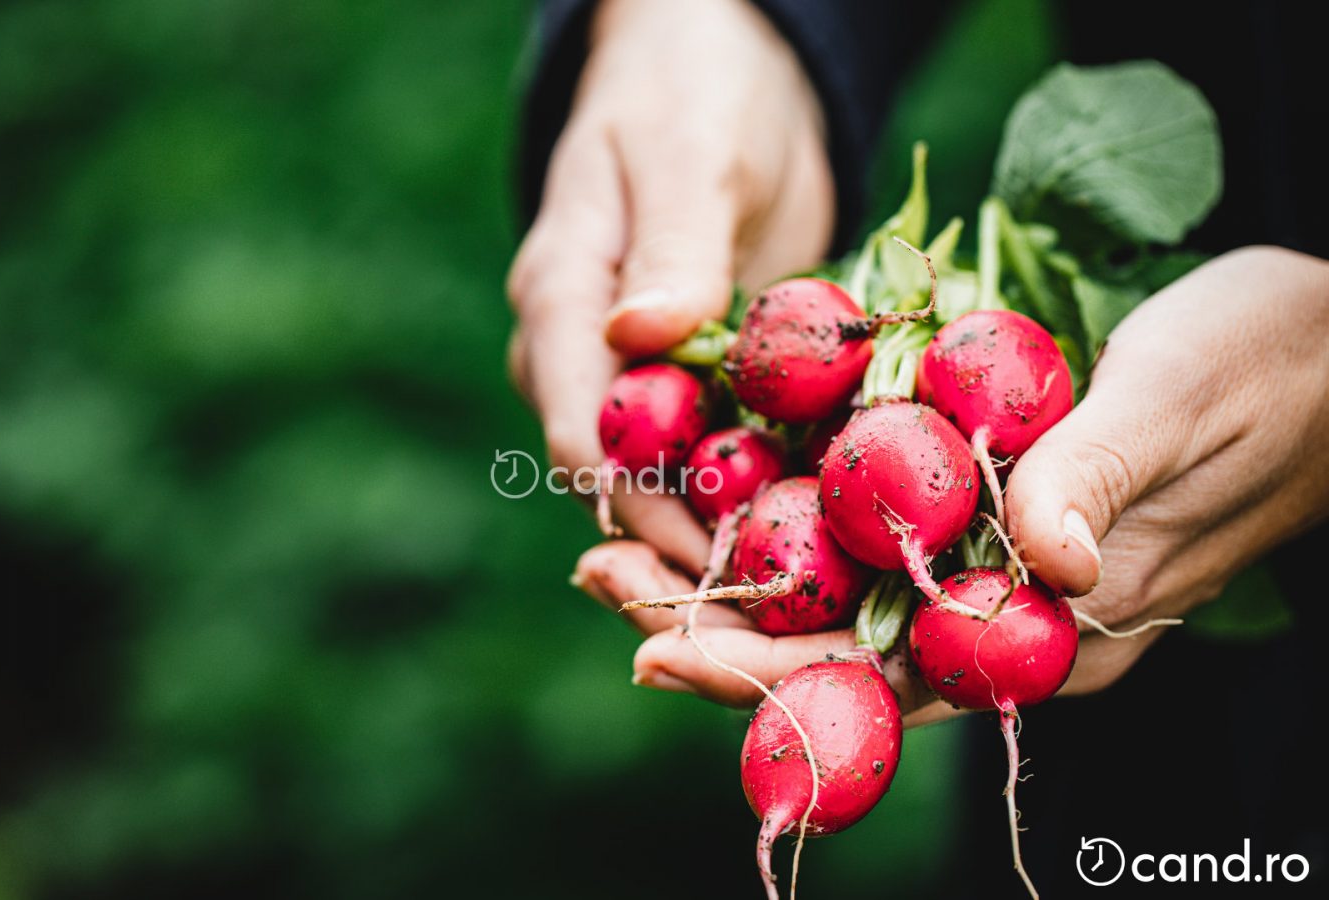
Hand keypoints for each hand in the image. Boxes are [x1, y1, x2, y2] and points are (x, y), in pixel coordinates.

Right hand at [508, 0, 834, 570]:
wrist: (719, 70)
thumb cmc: (693, 92)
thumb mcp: (689, 155)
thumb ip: (672, 247)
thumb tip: (640, 336)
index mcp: (563, 304)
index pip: (582, 431)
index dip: (640, 504)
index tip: (712, 554)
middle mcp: (589, 359)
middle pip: (620, 483)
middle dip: (684, 550)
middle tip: (768, 614)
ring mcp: (643, 375)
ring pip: (672, 482)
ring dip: (729, 538)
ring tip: (805, 598)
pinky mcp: (701, 379)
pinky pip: (725, 451)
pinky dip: (766, 492)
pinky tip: (827, 534)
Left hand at [585, 246, 1328, 724]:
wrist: (1322, 341)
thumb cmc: (1271, 364)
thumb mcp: (1185, 399)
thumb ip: (1101, 479)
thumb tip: (1039, 565)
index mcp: (1056, 626)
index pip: (888, 673)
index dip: (768, 672)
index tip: (659, 651)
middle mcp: (1009, 612)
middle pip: (836, 644)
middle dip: (711, 628)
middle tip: (595, 585)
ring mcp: (991, 561)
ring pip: (838, 591)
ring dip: (726, 578)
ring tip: (611, 552)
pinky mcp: (982, 503)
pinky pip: (866, 530)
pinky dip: (780, 521)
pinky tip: (707, 499)